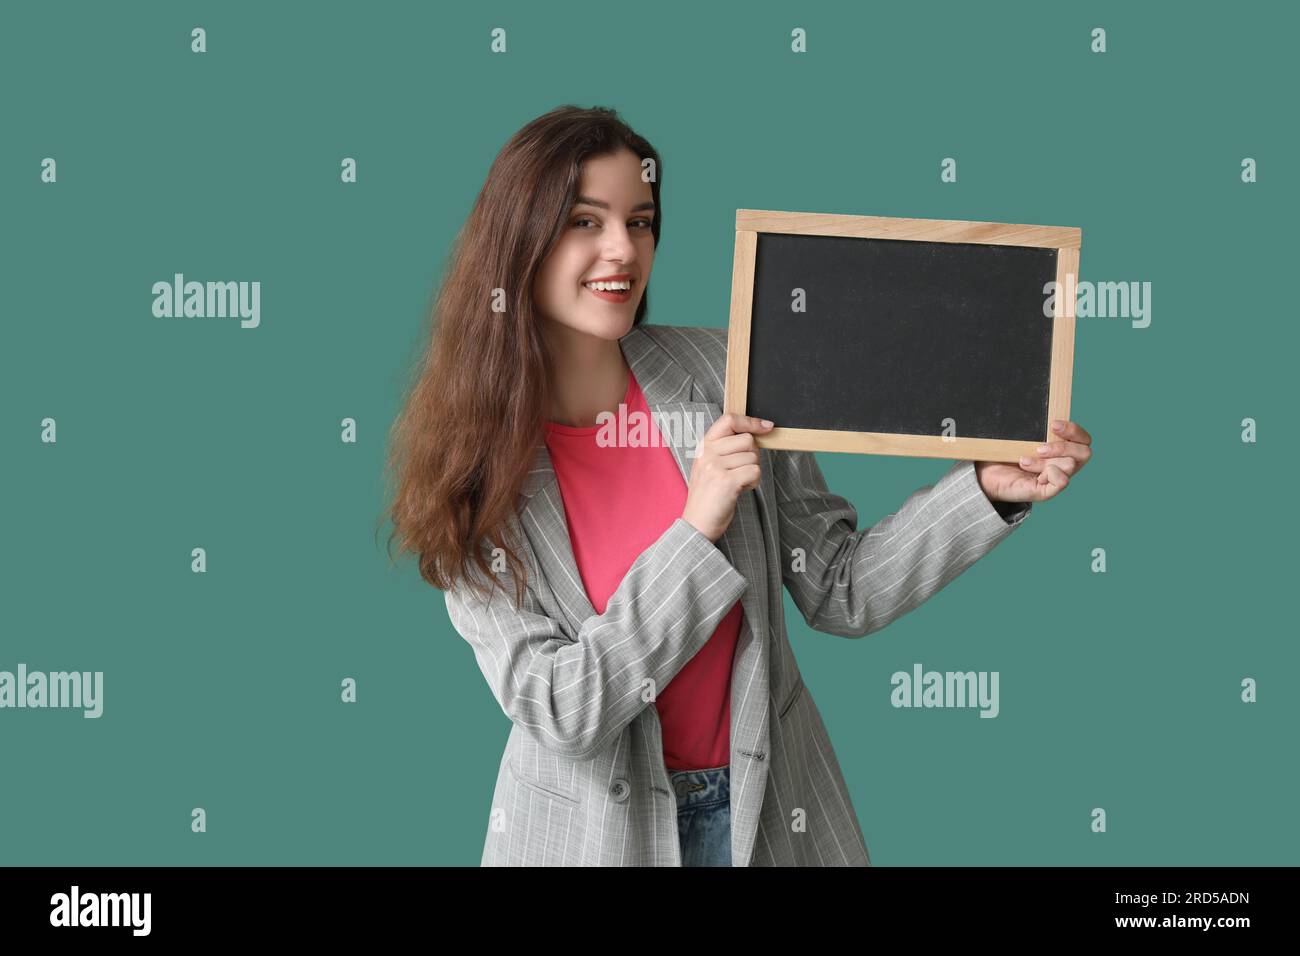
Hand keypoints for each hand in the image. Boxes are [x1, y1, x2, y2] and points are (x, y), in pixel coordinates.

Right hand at [681, 413, 772, 541]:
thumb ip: (725, 449)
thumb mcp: (709, 466)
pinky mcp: (726, 480)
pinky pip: (755, 471)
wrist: (697, 523)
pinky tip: (740, 490)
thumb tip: (754, 435)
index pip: (729, 420)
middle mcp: (708, 453)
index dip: (751, 421)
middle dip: (752, 457)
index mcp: (704, 446)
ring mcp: (715, 466)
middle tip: (740, 472)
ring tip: (736, 484)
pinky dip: (753, 482)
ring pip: (753, 457)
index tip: (766, 426)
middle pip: (747, 440)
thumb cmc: (707, 497)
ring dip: (752, 472)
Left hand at [974, 419, 1092, 504]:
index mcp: (1062, 449)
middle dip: (1062, 446)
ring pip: (1069, 465)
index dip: (1074, 430)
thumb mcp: (1020, 436)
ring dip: (1045, 461)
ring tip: (1023, 460)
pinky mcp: (1046, 491)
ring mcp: (1056, 478)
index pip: (1084, 439)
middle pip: (1085, 453)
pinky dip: (1049, 473)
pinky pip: (1061, 482)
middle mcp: (1064, 465)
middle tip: (1038, 447)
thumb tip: (1034, 404)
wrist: (985, 474)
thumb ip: (1033, 426)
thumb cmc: (1003, 453)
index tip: (1053, 424)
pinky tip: (1028, 468)